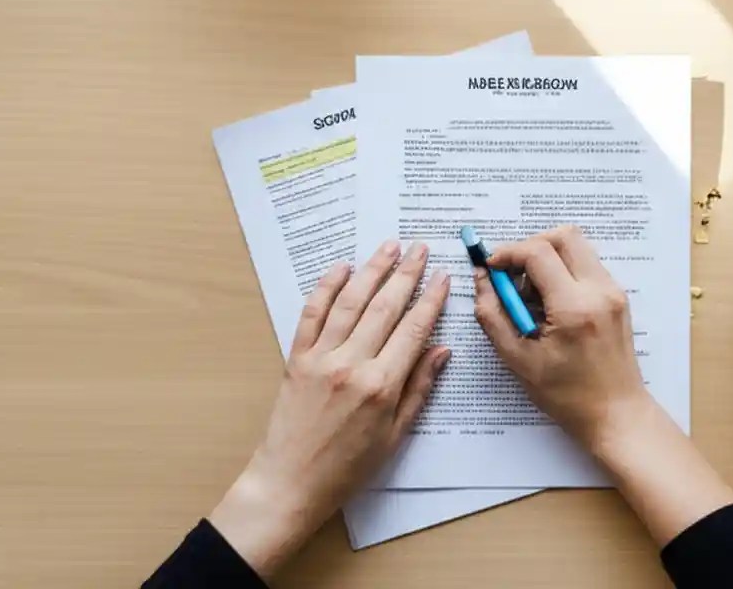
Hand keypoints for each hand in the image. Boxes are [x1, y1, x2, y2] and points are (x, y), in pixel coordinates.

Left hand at [210, 240, 450, 577]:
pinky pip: (313, 314)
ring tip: (388, 247)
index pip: (414, 330)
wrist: (289, 484)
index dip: (431, 300)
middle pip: (384, 307)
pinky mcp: (296, 359)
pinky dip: (327, 288)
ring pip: (350, 302)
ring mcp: (321, 359)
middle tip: (419, 248)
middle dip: (405, 274)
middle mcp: (351, 365)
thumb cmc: (346, 469)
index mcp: (382, 387)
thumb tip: (442, 350)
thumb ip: (418, 389)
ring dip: (371, 270)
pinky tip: (341, 269)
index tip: (442, 277)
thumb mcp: (394, 436)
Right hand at [474, 225, 732, 545]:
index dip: (507, 253)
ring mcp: (614, 291)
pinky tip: (550, 306)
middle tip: (513, 276)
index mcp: (574, 307)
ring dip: (547, 259)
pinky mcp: (618, 297)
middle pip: (563, 235)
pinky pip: (586, 265)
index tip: (490, 269)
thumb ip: (493, 315)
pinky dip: (562, 272)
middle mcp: (600, 291)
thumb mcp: (519, 359)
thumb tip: (481, 279)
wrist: (617, 414)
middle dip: (530, 246)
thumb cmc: (567, 396)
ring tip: (532, 297)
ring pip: (576, 247)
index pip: (537, 252)